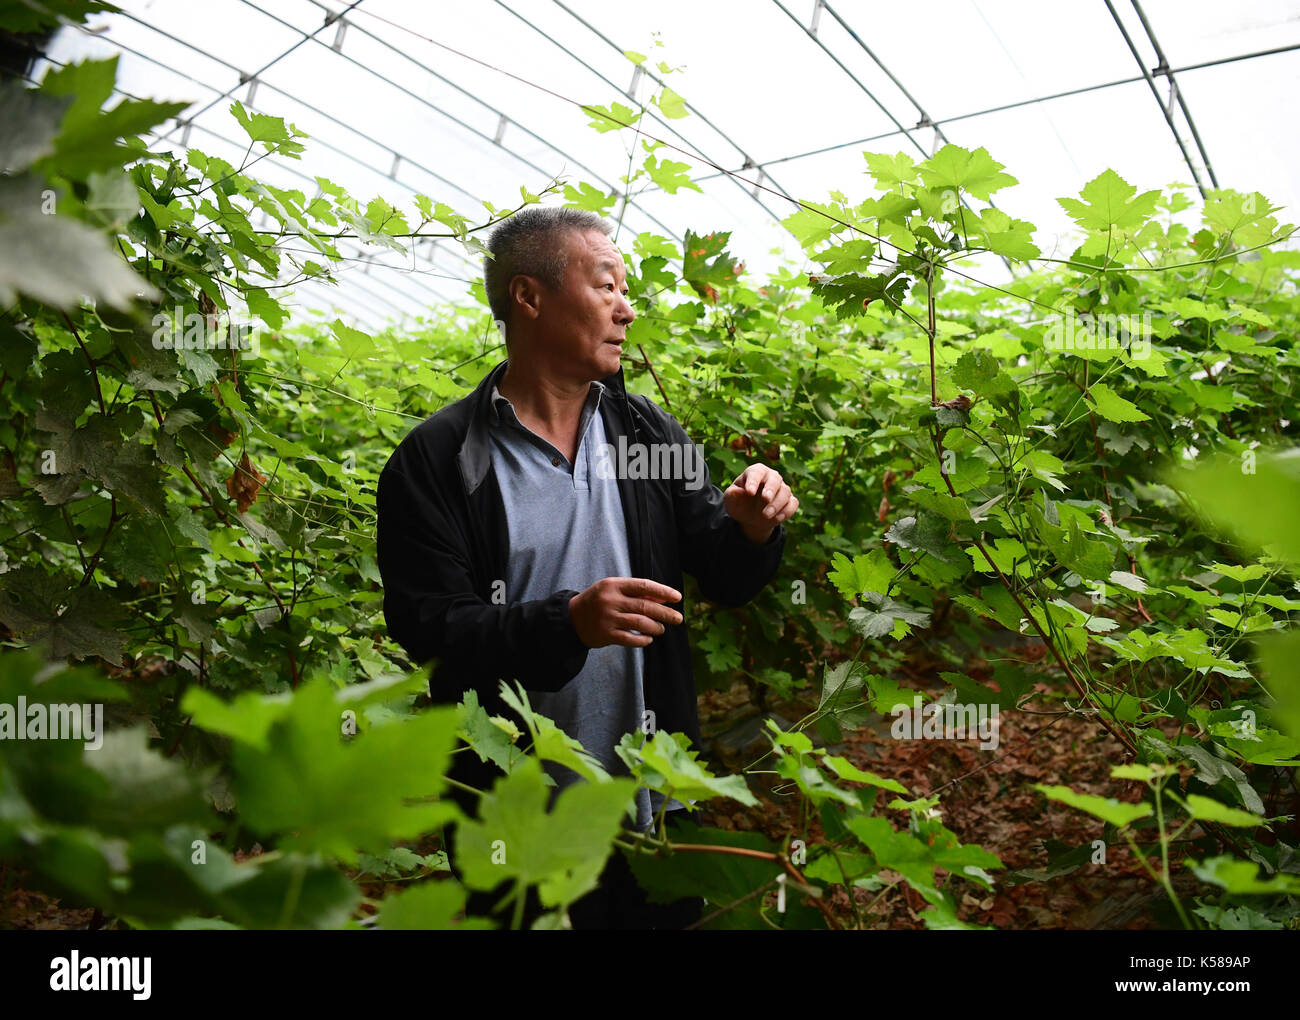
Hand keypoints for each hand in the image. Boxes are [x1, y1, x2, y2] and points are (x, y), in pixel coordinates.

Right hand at [568, 577, 683, 648]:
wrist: (572, 618)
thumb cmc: (599, 601)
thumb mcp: (615, 590)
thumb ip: (638, 593)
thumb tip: (665, 597)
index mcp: (614, 585)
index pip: (644, 585)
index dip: (663, 591)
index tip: (678, 597)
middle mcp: (611, 600)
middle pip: (645, 606)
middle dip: (665, 613)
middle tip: (678, 618)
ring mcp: (607, 618)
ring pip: (640, 623)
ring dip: (655, 627)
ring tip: (661, 629)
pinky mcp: (605, 634)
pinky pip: (630, 638)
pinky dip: (643, 640)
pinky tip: (649, 639)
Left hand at [723, 464, 798, 544]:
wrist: (750, 518)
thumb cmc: (739, 503)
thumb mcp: (730, 500)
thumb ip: (731, 495)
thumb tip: (737, 491)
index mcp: (756, 472)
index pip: (757, 472)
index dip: (754, 481)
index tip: (749, 492)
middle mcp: (771, 477)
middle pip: (775, 478)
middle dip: (771, 488)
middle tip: (765, 499)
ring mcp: (782, 489)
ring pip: (785, 492)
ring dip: (776, 504)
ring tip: (765, 515)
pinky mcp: (790, 501)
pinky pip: (793, 503)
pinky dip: (787, 511)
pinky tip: (776, 519)